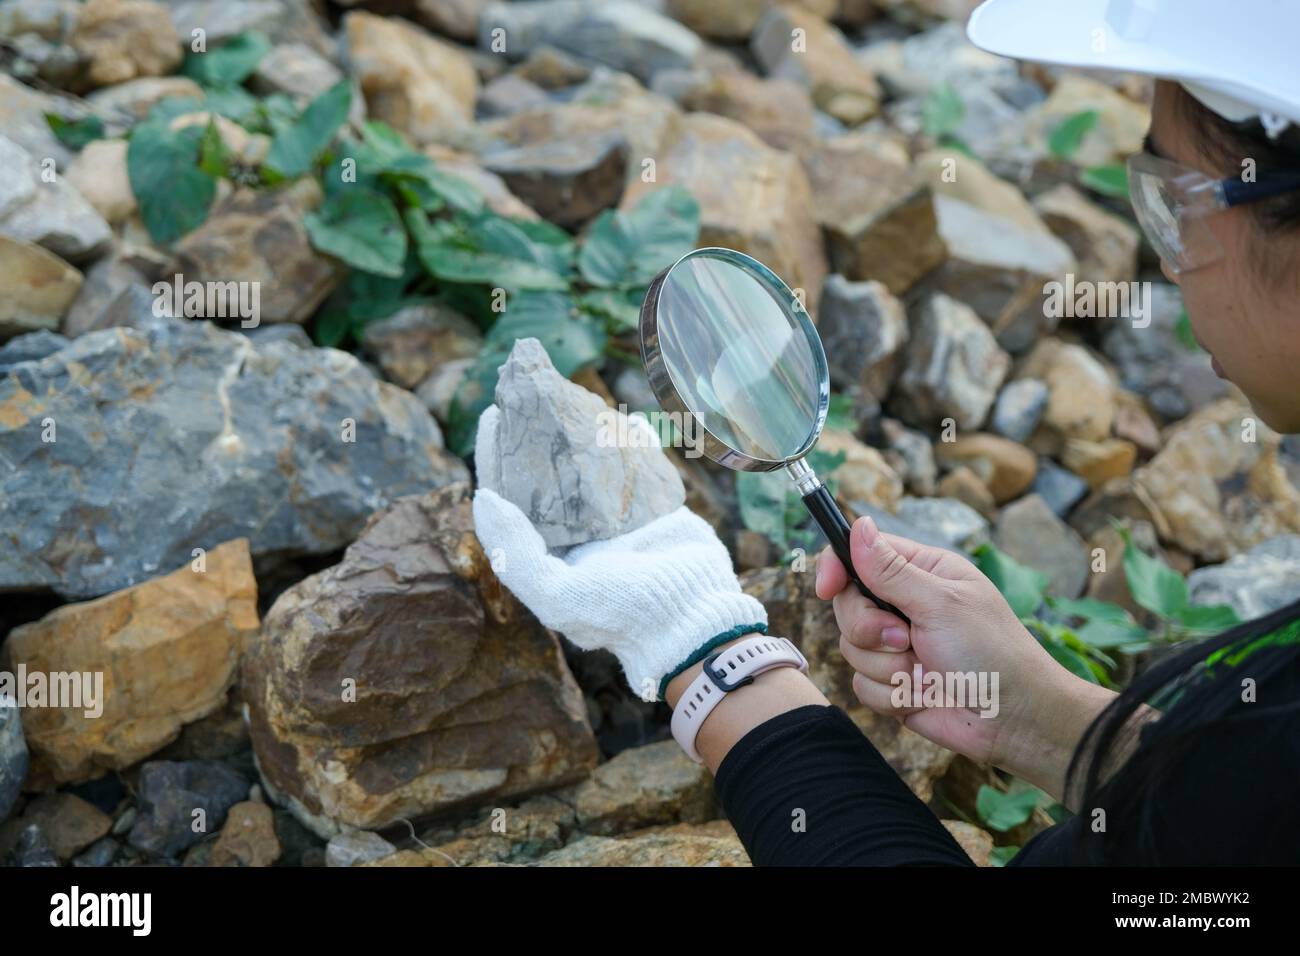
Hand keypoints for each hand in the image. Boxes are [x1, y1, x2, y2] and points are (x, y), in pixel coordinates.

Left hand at [472, 406, 766, 702]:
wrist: (693, 621)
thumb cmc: (622, 614)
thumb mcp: (558, 595)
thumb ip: (515, 552)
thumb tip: (481, 496)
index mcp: (548, 554)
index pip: (509, 495)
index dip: (495, 455)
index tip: (493, 413)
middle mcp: (578, 535)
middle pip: (547, 474)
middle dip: (536, 433)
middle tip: (529, 390)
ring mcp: (617, 520)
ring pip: (590, 464)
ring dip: (580, 431)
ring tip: (570, 394)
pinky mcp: (655, 509)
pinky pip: (639, 466)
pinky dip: (633, 441)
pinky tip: (625, 417)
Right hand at [816, 516, 1114, 801]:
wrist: (1015, 719)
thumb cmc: (993, 651)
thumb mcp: (941, 603)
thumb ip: (891, 570)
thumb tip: (858, 525)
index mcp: (921, 573)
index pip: (859, 556)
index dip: (836, 569)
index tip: (827, 587)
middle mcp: (905, 605)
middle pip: (846, 606)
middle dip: (870, 629)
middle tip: (906, 639)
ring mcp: (897, 646)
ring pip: (851, 649)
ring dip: (888, 667)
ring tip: (927, 672)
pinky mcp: (893, 683)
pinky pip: (862, 685)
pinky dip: (893, 695)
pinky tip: (926, 696)